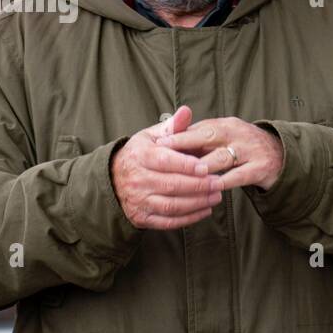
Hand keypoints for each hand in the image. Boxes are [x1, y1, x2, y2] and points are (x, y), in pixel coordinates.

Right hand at [110, 105, 224, 229]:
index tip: (206, 167)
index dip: (186, 165)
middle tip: (219, 183)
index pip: (164, 161)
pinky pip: (167, 222)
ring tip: (217, 196)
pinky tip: (205, 210)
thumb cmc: (140, 154)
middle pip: (171, 185)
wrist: (112, 179)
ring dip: (197, 203)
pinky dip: (188, 218)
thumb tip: (187, 111)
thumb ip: (172, 126)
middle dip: (198, 186)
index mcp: (140, 156)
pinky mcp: (141, 218)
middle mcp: (137, 180)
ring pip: (171, 205)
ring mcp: (138, 201)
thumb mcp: (151, 136)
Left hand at [157, 116, 284, 190]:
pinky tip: (213, 188)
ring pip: (222, 157)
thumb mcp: (222, 138)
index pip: (197, 128)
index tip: (157, 144)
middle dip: (186, 145)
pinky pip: (240, 175)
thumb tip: (165, 141)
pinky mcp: (261, 167)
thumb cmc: (241, 147)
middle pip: (208, 137)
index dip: (177, 135)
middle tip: (166, 156)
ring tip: (187, 174)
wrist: (279, 154)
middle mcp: (236, 133)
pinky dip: (226, 181)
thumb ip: (197, 140)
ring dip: (204, 166)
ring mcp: (250, 150)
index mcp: (224, 124)